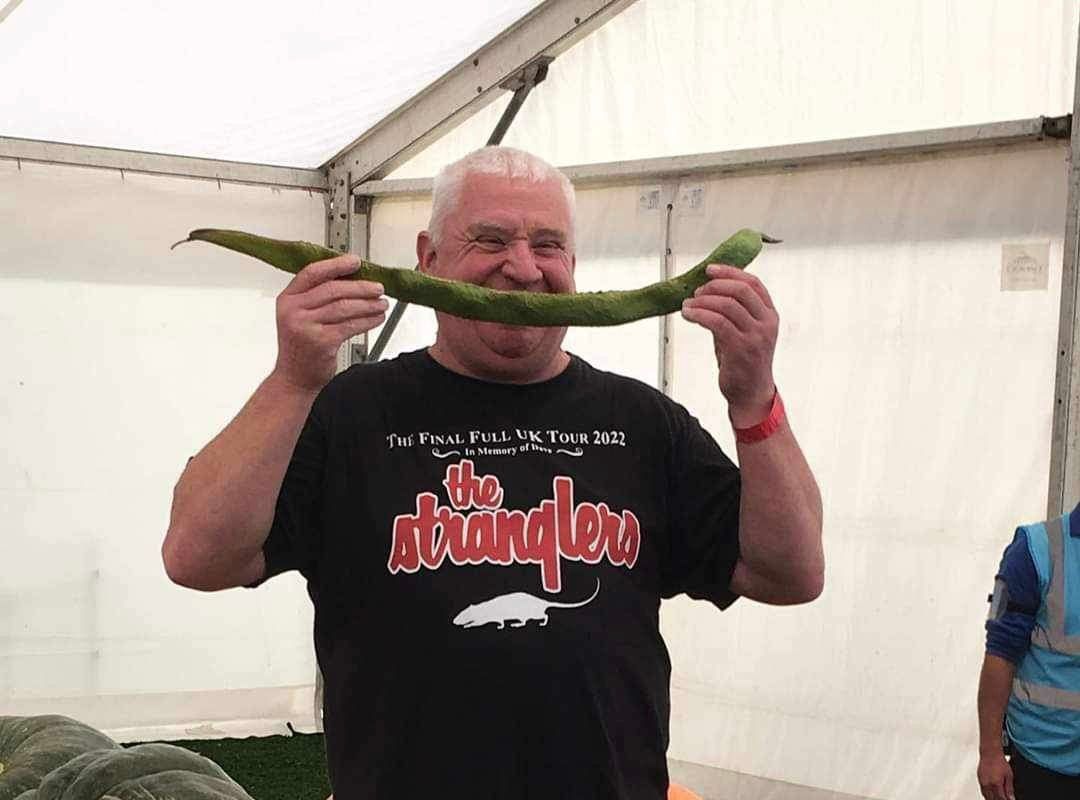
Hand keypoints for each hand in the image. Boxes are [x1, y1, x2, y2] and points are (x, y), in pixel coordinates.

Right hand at [272, 254, 386, 391]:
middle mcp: (293, 311)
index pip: (312, 273)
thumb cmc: (301, 347)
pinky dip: (368, 321)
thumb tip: (352, 279)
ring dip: (368, 304)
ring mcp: (306, 326)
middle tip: (378, 288)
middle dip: (361, 287)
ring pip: (344, 307)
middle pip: (333, 289)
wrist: (294, 378)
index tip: (355, 262)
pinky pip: (351, 325)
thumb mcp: (300, 316)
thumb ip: (318, 297)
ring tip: (381, 303)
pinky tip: (376, 318)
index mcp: (288, 299)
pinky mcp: (321, 342)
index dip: (336, 265)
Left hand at [681, 264, 778, 425]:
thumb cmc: (744, 362)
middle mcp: (766, 323)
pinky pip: (717, 322)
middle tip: (697, 290)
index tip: (710, 269)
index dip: (730, 272)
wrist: (750, 394)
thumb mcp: (743, 331)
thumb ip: (731, 312)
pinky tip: (689, 315)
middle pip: (741, 290)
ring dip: (703, 301)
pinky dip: (699, 314)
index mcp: (770, 314)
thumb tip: (707, 290)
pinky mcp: (741, 348)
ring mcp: (756, 336)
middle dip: (715, 285)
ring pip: (727, 305)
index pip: (753, 283)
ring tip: (688, 305)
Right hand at [977, 751, 1014, 799]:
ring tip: (997, 798)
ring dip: (992, 799)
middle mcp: (987, 784)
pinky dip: (987, 795)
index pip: (1001, 799)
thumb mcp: (1009, 776)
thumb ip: (1009, 789)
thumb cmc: (999, 762)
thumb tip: (1011, 798)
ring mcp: (982, 782)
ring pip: (986, 796)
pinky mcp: (979, 779)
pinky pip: (982, 791)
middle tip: (1003, 798)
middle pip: (993, 799)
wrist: (990, 753)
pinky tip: (991, 795)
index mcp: (996, 784)